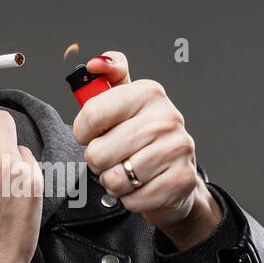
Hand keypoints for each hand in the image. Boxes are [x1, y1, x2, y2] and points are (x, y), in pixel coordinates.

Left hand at [71, 51, 221, 250]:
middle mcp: (167, 117)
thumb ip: (108, 77)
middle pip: (99, 152)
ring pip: (114, 178)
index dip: (82, 131)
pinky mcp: (181, 180)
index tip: (90, 134)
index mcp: (148, 92)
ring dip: (113, 182)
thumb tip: (95, 63)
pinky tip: (140, 186)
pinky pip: (132, 198)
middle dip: (97, 162)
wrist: (175, 176)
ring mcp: (177, 149)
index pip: (93, 112)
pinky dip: (129, 199)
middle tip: (112, 157)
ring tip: (126, 172)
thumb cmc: (141, 138)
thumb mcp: (125, 102)